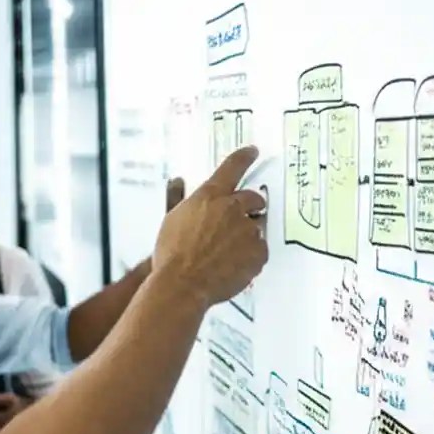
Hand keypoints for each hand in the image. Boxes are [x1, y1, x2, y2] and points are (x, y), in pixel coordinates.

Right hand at [152, 145, 266, 306]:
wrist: (183, 283)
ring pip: (257, 226)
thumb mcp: (172, 218)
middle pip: (254, 197)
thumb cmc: (172, 253)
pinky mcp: (258, 252)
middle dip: (251, 205)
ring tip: (228, 253)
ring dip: (247, 235)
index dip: (244, 157)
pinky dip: (251, 257)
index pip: (232, 167)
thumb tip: (178, 181)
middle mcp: (233, 208)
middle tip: (240, 220)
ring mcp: (248, 230)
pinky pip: (260, 250)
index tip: (253, 150)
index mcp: (211, 196)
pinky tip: (233, 265)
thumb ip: (182, 199)